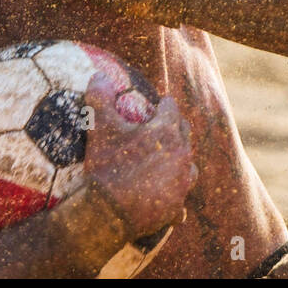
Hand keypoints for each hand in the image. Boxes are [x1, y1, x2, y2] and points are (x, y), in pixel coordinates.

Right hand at [81, 73, 197, 238]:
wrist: (108, 212)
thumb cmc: (107, 166)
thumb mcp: (100, 128)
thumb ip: (100, 98)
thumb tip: (98, 74)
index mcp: (167, 131)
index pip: (171, 108)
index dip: (163, 105)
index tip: (159, 104)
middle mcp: (181, 154)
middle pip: (184, 134)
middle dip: (175, 128)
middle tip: (164, 127)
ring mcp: (182, 182)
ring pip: (189, 165)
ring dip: (180, 161)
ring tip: (170, 162)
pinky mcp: (176, 206)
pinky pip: (181, 202)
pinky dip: (175, 199)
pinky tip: (171, 202)